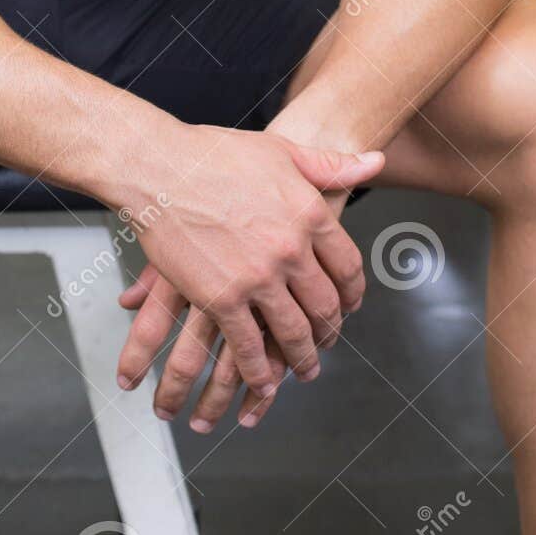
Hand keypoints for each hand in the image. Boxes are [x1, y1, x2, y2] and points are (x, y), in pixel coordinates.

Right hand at [118, 126, 382, 402]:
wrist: (160, 168)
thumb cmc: (216, 155)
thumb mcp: (282, 152)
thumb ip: (331, 164)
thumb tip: (375, 161)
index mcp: (311, 214)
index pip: (348, 266)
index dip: (353, 291)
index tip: (350, 304)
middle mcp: (292, 250)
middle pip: (326, 305)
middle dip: (330, 330)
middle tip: (329, 342)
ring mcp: (259, 278)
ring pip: (294, 332)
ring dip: (302, 358)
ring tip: (304, 370)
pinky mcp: (223, 299)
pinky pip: (249, 346)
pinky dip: (260, 371)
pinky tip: (264, 382)